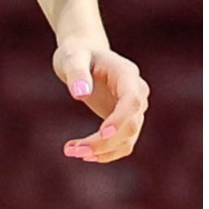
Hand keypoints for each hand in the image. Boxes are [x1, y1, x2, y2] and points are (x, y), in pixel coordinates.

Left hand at [52, 40, 148, 162]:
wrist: (84, 56)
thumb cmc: (77, 54)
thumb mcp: (72, 58)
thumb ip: (76, 73)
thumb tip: (80, 94)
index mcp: (127, 74)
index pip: (132, 101)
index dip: (121, 119)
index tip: (102, 133)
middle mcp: (137, 92)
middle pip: (131, 125)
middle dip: (104, 142)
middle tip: (73, 149)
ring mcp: (135, 109)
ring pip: (128, 139)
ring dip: (103, 151)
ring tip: (71, 151)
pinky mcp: (126, 121)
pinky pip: (123, 144)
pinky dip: (106, 153)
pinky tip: (84, 154)